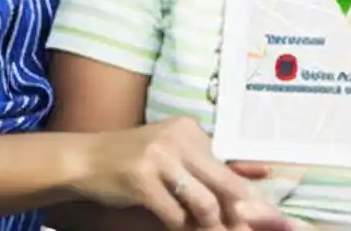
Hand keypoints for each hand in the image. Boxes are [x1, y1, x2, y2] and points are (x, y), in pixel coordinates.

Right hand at [71, 116, 294, 229]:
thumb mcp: (177, 155)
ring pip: (202, 202)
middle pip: (223, 185)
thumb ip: (215, 166)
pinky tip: (178, 227)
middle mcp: (178, 138)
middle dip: (238, 215)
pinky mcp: (141, 179)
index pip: (228, 168)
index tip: (265, 218)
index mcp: (191, 130)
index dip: (245, 198)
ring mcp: (159, 157)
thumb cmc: (137, 161)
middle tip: (246, 230)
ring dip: (209, 226)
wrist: (85, 160)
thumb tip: (263, 172)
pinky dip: (180, 226)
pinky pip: (174, 213)